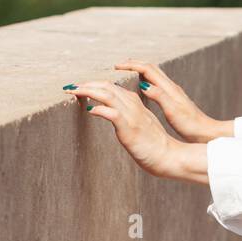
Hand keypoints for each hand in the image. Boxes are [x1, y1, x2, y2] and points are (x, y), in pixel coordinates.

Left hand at [65, 81, 207, 183]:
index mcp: (136, 104)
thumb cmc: (154, 145)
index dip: (95, 84)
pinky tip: (89, 110)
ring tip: (74, 91)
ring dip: (89, 91)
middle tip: (71, 86)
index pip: (113, 87)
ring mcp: (132, 116)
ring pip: (109, 95)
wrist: (170, 157)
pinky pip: (113, 114)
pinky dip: (100, 109)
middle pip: (108, 86)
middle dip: (87, 84)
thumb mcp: (140, 125)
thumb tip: (109, 111)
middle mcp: (134, 106)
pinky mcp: (130, 129)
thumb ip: (127, 115)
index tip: (80, 87)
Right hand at [113, 61, 232, 142]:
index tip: (117, 67)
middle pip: (150, 67)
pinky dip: (145, 79)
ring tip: (126, 73)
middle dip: (134, 64)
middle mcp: (171, 86)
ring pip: (153, 74)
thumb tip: (145, 84)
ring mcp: (172, 91)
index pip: (147, 69)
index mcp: (169, 88)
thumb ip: (160, 97)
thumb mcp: (173, 112)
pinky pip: (156, 82)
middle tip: (118, 66)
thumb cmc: (190, 124)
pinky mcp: (173, 98)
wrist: (205, 131)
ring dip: (139, 70)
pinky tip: (141, 87)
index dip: (131, 66)